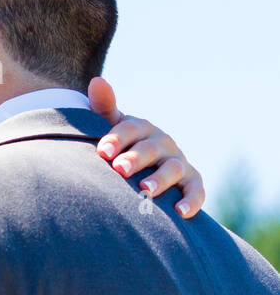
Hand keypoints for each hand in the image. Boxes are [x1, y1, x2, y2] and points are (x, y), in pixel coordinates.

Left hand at [88, 77, 204, 218]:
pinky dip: (191, 200)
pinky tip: (180, 213)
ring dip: (160, 179)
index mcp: (143, 129)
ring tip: (145, 191)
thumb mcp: (112, 126)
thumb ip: (105, 107)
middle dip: (136, 158)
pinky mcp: (192, 182)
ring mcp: (179, 162)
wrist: (145, 167)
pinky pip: (196, 190)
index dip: (117, 138)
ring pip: (172, 169)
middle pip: (150, 149)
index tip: (102, 151)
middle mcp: (163, 143)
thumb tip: (97, 81)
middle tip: (120, 169)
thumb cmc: (122, 147)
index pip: (130, 129)